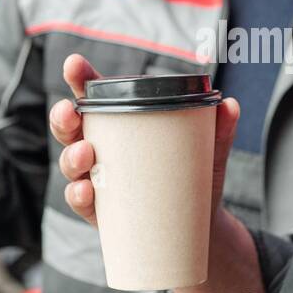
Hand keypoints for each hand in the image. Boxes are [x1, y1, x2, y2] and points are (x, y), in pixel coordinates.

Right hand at [53, 57, 240, 230]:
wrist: (198, 228)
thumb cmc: (194, 178)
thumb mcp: (207, 151)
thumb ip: (218, 129)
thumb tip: (229, 104)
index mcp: (122, 126)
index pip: (94, 98)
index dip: (80, 79)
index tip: (74, 64)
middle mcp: (101, 150)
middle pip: (71, 129)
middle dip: (63, 118)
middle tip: (70, 112)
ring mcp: (98, 181)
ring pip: (70, 165)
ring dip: (71, 157)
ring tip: (86, 154)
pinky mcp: (102, 212)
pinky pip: (81, 202)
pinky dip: (79, 196)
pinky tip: (86, 191)